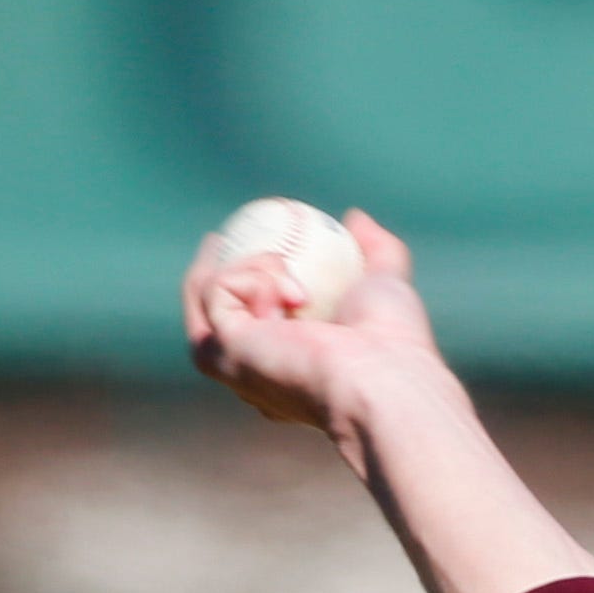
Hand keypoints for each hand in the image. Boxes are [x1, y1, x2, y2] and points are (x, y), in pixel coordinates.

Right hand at [182, 210, 443, 435]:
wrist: (380, 373)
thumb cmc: (391, 341)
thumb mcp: (386, 283)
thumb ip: (378, 251)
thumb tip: (355, 217)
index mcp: (287, 366)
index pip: (250, 325)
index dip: (243, 287)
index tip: (252, 246)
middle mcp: (252, 375)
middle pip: (207, 317)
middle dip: (202, 277)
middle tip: (217, 237)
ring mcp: (232, 366)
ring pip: (206, 298)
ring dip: (249, 268)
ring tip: (288, 270)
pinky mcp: (222, 352)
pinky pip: (218, 290)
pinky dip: (254, 276)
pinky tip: (292, 293)